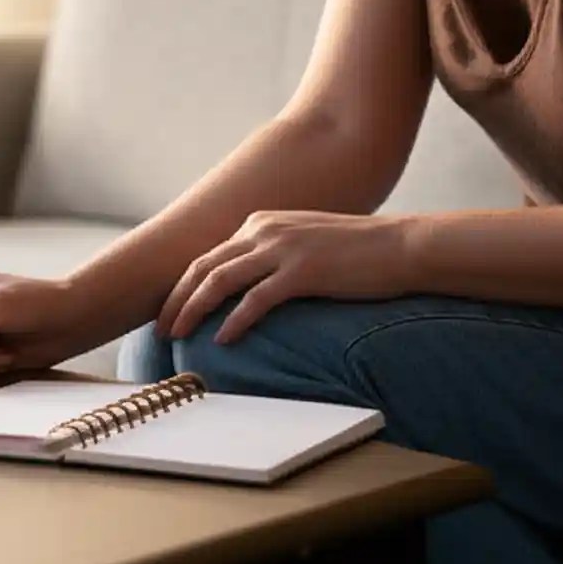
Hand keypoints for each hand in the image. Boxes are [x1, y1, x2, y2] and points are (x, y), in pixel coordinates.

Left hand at [157, 210, 416, 343]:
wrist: (402, 246)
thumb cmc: (356, 252)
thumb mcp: (302, 243)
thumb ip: (270, 256)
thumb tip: (244, 285)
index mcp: (260, 223)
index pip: (209, 256)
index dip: (183, 286)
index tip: (169, 311)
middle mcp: (264, 229)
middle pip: (203, 267)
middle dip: (176, 300)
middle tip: (160, 329)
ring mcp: (283, 248)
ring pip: (220, 280)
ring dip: (192, 309)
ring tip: (178, 335)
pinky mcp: (303, 271)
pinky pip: (256, 299)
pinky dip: (234, 321)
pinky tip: (222, 340)